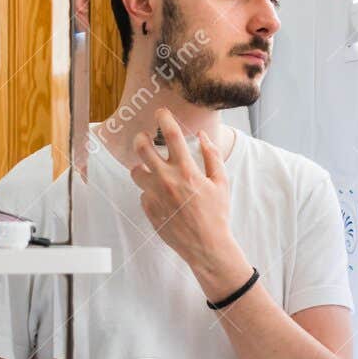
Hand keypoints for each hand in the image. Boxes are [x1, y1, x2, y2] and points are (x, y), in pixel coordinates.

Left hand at [130, 108, 250, 295]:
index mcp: (187, 171)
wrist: (206, 246)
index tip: (160, 112)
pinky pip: (142, 194)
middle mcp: (167, 180)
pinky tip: (162, 197)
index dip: (164, 118)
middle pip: (142, 149)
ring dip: (142, 167)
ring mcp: (155, 196)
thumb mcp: (221, 182)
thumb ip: (212, 156)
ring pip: (136, 172)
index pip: (171, 135)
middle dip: (141, 138)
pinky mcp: (149, 210)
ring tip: (152, 169)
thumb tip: (203, 135)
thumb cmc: (217, 214)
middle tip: (145, 138)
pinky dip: (150, 192)